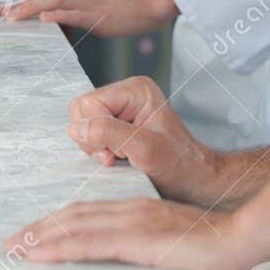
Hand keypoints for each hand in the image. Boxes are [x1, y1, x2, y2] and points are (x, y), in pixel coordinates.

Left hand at [0, 0, 177, 36]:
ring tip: (7, 16)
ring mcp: (85, 1)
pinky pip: (76, 13)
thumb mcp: (90, 7)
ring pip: (51, 0)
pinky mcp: (98, 13)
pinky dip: (59, 13)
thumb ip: (68, 12)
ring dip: (28, 7)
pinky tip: (45, 17)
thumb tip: (50, 20)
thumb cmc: (123, 3)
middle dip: (9, 2)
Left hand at [7, 198, 258, 269]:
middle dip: (41, 229)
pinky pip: (87, 243)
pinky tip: (37, 255)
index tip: (39, 235)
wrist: (246, 241)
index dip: (61, 223)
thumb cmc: (226, 251)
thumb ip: (163, 258)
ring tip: (14, 249)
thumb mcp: (185, 252)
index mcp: (144, 212)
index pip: (92, 213)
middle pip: (75, 216)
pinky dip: (57, 247)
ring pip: (73, 226)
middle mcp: (133, 211)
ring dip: (39, 238)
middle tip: (13, 243)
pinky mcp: (136, 239)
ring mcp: (133, 222)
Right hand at [67, 76, 220, 203]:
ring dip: (97, 147)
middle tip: (118, 157)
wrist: (192, 180)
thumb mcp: (145, 150)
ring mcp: (120, 109)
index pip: (89, 104)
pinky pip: (89, 134)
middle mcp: (126, 94)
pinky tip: (120, 158)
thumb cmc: (178, 165)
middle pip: (82, 111)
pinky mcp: (115, 124)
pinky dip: (99, 150)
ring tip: (122, 158)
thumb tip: (77, 128)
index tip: (118, 153)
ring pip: (82, 124)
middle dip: (93, 139)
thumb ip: (110, 134)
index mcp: (136, 89)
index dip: (96, 132)